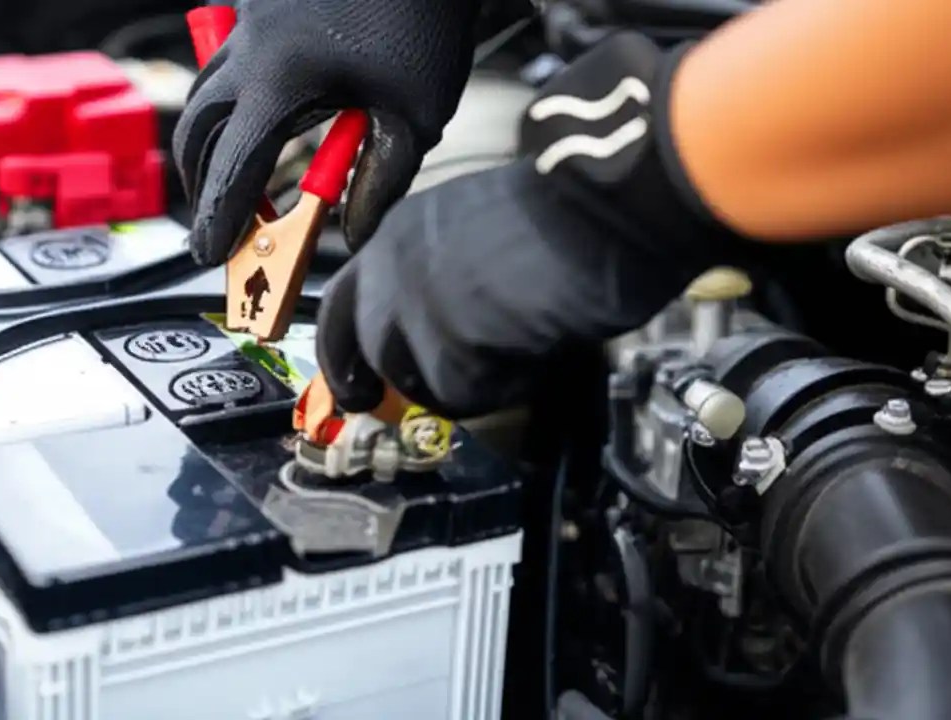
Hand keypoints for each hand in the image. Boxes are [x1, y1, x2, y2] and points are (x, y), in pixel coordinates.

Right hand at [173, 0, 479, 265]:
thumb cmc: (424, 24)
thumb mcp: (414, 118)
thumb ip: (379, 185)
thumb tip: (351, 234)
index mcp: (281, 78)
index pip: (233, 167)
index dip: (220, 218)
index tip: (211, 253)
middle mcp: (251, 47)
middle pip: (195, 130)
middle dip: (200, 183)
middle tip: (219, 222)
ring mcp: (249, 20)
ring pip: (202, 92)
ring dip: (209, 141)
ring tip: (237, 178)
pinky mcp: (257, 5)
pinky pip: (224, 61)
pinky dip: (228, 100)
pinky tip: (260, 115)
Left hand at [315, 33, 742, 418]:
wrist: (607, 208)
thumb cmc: (571, 212)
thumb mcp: (481, 231)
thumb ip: (443, 277)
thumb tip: (433, 330)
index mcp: (402, 229)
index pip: (342, 298)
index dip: (348, 345)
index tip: (358, 374)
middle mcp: (395, 261)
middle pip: (353, 343)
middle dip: (368, 381)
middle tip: (379, 405)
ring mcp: (417, 301)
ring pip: (407, 375)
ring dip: (452, 384)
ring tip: (505, 362)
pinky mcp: (448, 341)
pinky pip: (458, 394)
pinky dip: (494, 391)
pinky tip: (528, 361)